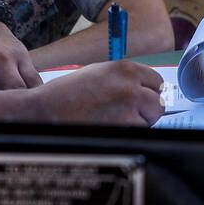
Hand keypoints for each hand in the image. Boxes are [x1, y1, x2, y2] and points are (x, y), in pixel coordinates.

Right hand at [30, 60, 164, 126]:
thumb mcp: (100, 73)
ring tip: (111, 122)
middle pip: (158, 103)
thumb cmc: (68, 93)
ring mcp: (129, 108)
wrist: (45, 111)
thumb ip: (126, 79)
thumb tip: (147, 90)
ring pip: (149, 121)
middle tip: (127, 116)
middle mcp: (131, 86)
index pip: (157, 82)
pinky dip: (127, 135)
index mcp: (126, 69)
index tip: (142, 101)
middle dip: (147, 111)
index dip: (149, 93)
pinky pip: (137, 134)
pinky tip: (108, 130)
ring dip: (136, 125)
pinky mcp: (123, 128)